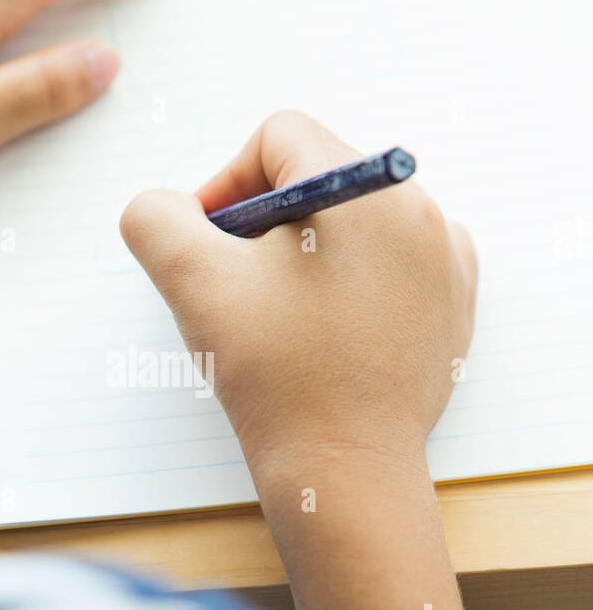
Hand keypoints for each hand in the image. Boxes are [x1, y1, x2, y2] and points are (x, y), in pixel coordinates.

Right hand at [120, 110, 476, 475]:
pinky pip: (392, 262)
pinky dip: (353, 282)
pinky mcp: (454, 304)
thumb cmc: (275, 377)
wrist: (345, 471)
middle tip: (241, 288)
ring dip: (308, 252)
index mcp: (365, 188)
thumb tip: (168, 207)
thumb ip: (155, 218)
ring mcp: (446, 259)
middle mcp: (420, 210)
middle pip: (319, 177)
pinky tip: (328, 330)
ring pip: (354, 220)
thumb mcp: (192, 282)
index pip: (279, 138)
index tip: (211, 247)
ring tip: (284, 316)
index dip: (227, 183)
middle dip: (268, 222)